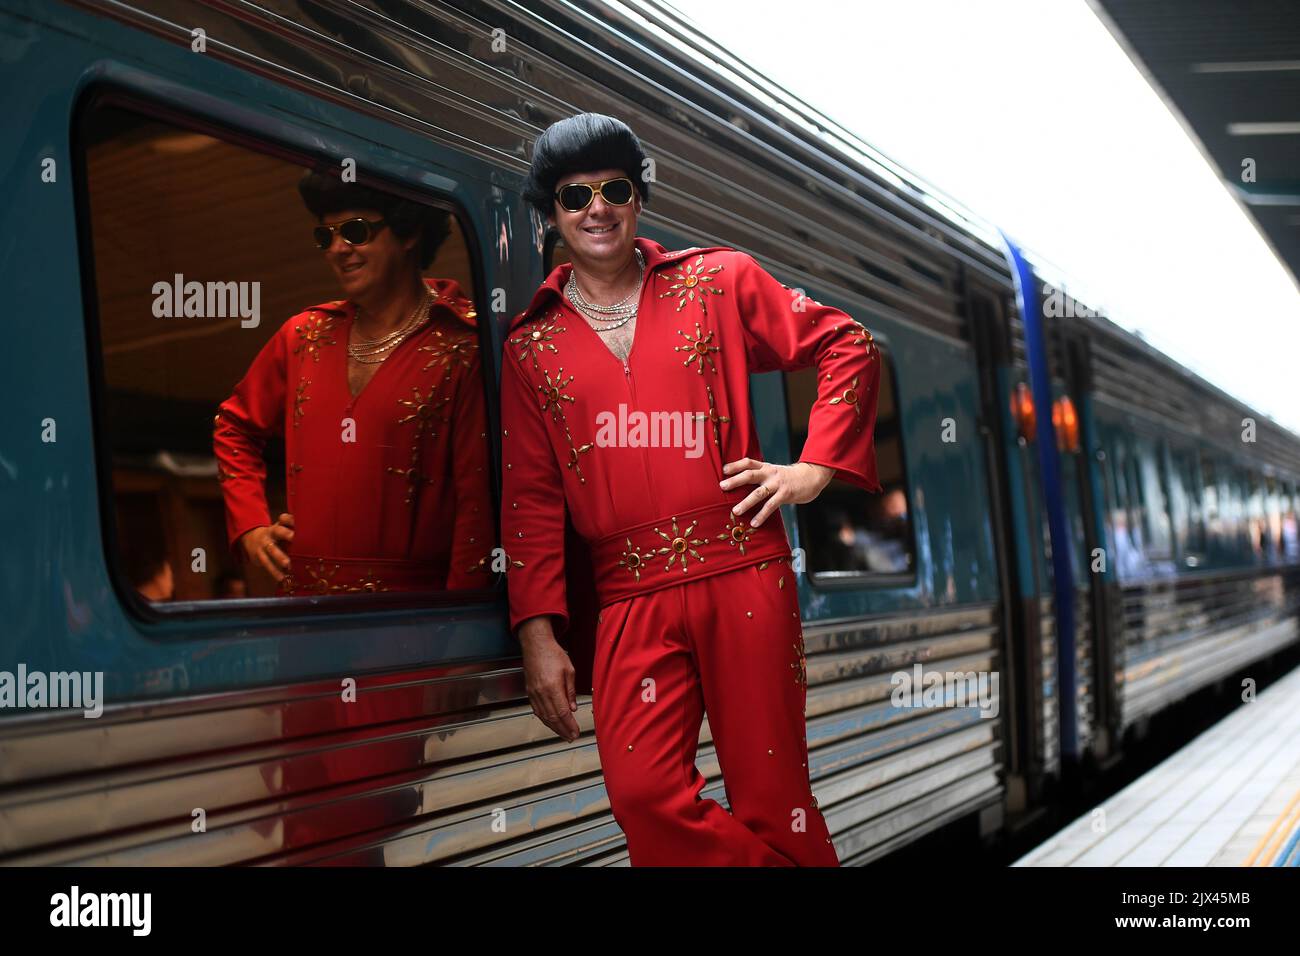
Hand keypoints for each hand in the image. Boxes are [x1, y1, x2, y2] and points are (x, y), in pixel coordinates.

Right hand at [239, 512, 294, 580]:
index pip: (285, 519)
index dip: (290, 519)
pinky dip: (274, 572)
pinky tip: (282, 578)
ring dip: (278, 557)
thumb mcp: (283, 529)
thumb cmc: (277, 535)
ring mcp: (264, 545)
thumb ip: (294, 529)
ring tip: (287, 564)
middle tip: (293, 537)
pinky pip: (267, 564)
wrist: (253, 539)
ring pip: (271, 550)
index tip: (299, 521)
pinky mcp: (259, 556)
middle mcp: (271, 533)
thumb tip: (314, 532)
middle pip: (277, 531)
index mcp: (279, 525)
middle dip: (285, 534)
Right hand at [518, 616, 580, 741]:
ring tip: (562, 735)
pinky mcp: (529, 691)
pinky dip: (544, 719)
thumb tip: (573, 708)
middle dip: (562, 730)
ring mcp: (533, 693)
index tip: (575, 732)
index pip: (562, 712)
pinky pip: (536, 710)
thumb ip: (571, 691)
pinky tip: (550, 723)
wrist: (536, 645)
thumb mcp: (569, 670)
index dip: (569, 725)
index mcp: (552, 687)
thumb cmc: (553, 654)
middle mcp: (541, 692)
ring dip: (553, 727)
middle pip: (552, 717)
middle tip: (571, 738)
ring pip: (543, 716)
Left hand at [719, 458, 833, 526]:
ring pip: (759, 493)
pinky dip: (762, 515)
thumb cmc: (789, 477)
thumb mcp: (774, 472)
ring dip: (746, 502)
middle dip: (735, 480)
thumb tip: (740, 484)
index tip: (723, 470)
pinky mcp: (785, 494)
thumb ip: (760, 476)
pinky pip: (771, 506)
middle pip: (750, 474)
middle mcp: (770, 473)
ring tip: (736, 511)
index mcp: (766, 467)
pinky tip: (754, 522)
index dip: (735, 465)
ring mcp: (778, 484)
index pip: (748, 462)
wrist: (812, 477)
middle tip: (722, 486)